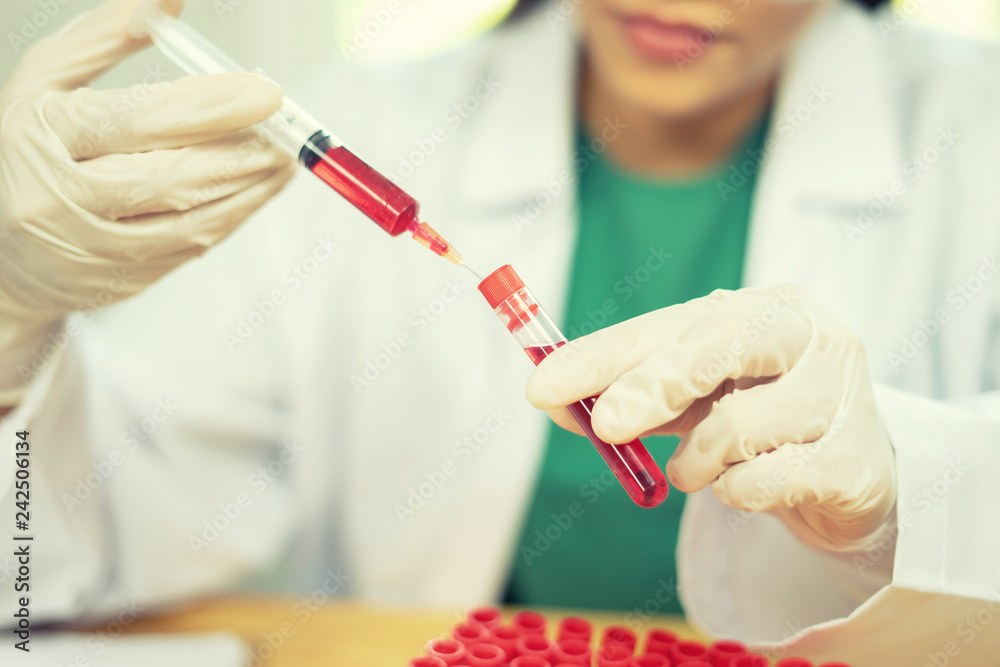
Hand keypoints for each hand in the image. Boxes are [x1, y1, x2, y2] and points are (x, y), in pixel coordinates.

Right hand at [0, 0, 295, 403]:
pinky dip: (234, 215)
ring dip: (250, 189)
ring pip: (192, 220)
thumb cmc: (28, 151)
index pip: (133, 121)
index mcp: (43, 137)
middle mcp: (65, 199)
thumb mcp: (43, 81)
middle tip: (287, 131)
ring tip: (285, 160)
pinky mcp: (127, 280)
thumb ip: (105, 36)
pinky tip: (258, 189)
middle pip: (170, 177)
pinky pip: (194, 247)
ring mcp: (98, 248)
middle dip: (242, 152)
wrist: (2, 252)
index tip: (263, 93)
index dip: (206, 107)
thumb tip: (171, 0)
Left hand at [526, 285, 896, 551]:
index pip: (665, 326)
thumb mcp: (693, 398)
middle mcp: (807, 337)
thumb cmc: (760, 421)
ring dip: (696, 463)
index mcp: (759, 310)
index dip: (599, 357)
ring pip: (736, 427)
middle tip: (608, 427)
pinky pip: (768, 482)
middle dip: (648, 387)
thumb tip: (556, 401)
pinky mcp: (855, 462)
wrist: (852, 475)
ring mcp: (841, 396)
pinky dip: (737, 493)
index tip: (543, 388)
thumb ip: (631, 394)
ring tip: (697, 471)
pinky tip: (746, 487)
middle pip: (714, 350)